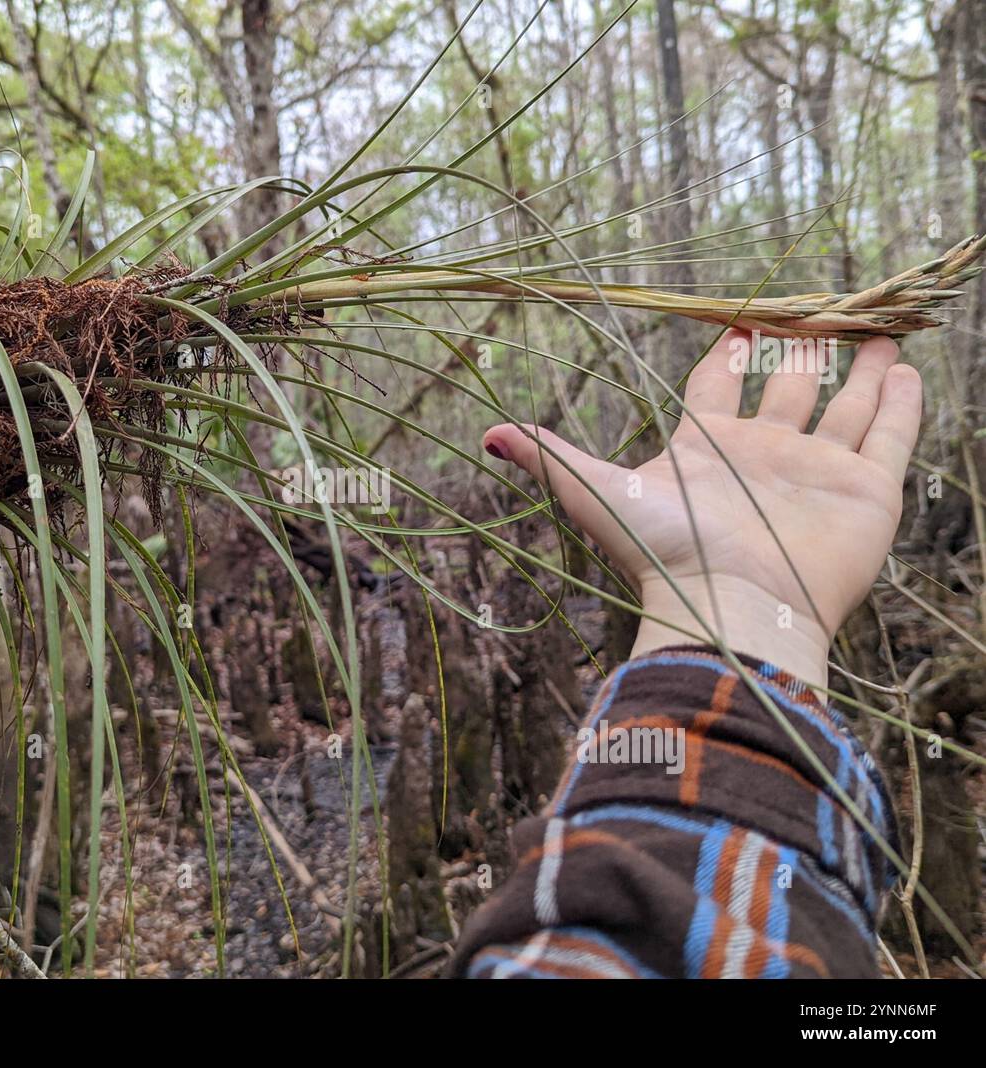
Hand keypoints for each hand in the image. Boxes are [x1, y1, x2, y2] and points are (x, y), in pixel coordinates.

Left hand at [481, 330, 921, 688]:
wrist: (731, 609)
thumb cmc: (663, 552)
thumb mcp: (596, 493)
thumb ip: (549, 459)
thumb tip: (486, 434)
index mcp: (705, 451)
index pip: (716, 390)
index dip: (726, 356)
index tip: (739, 324)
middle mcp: (763, 457)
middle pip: (787, 392)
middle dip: (800, 354)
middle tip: (817, 313)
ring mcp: (816, 475)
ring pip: (845, 409)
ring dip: (859, 372)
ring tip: (875, 333)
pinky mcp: (865, 493)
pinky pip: (889, 437)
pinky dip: (900, 404)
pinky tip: (905, 369)